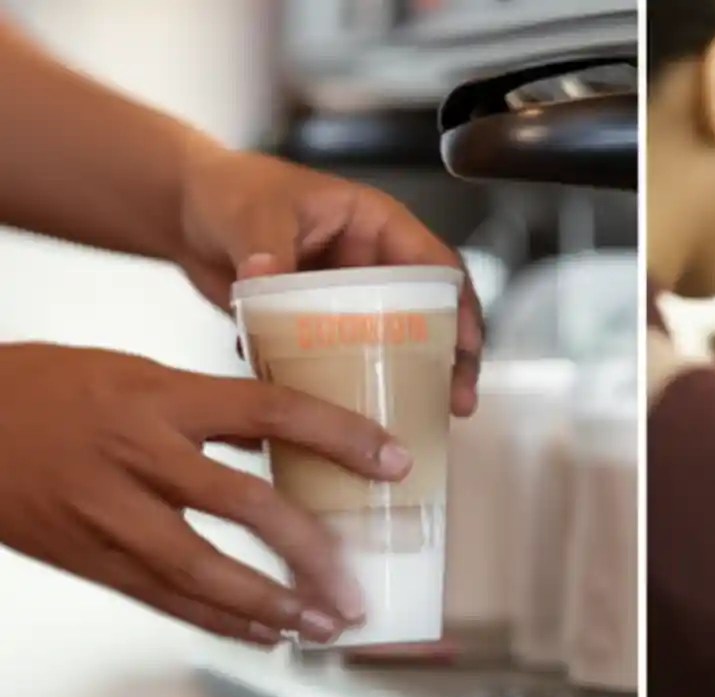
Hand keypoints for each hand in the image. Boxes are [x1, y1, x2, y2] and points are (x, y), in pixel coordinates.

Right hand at [0, 343, 412, 644]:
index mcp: (162, 396)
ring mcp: (111, 512)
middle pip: (247, 505)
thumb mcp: (136, 373)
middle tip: (357, 582)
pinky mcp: (88, 557)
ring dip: (272, 603)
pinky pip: (163, 597)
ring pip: (204, 568)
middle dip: (312, 549)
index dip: (339, 435)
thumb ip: (211, 405)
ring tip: (323, 623)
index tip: (391, 459)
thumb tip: (286, 433)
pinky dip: (218, 619)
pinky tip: (262, 633)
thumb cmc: (47, 388)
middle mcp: (142, 454)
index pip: (272, 409)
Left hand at [174, 144, 482, 416]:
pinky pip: (344, 358)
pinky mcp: (316, 324)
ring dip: (407, 379)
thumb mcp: (253, 214)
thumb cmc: (227, 190)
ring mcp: (345, 295)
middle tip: (457, 401)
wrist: (181, 212)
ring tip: (420, 420)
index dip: (461, 306)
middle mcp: (370, 261)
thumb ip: (264, 246)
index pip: (436, 264)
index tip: (467, 349)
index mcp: (375, 223)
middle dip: (449, 357)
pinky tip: (353, 422)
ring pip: (391, 341)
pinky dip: (350, 387)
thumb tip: (266, 276)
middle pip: (428, 311)